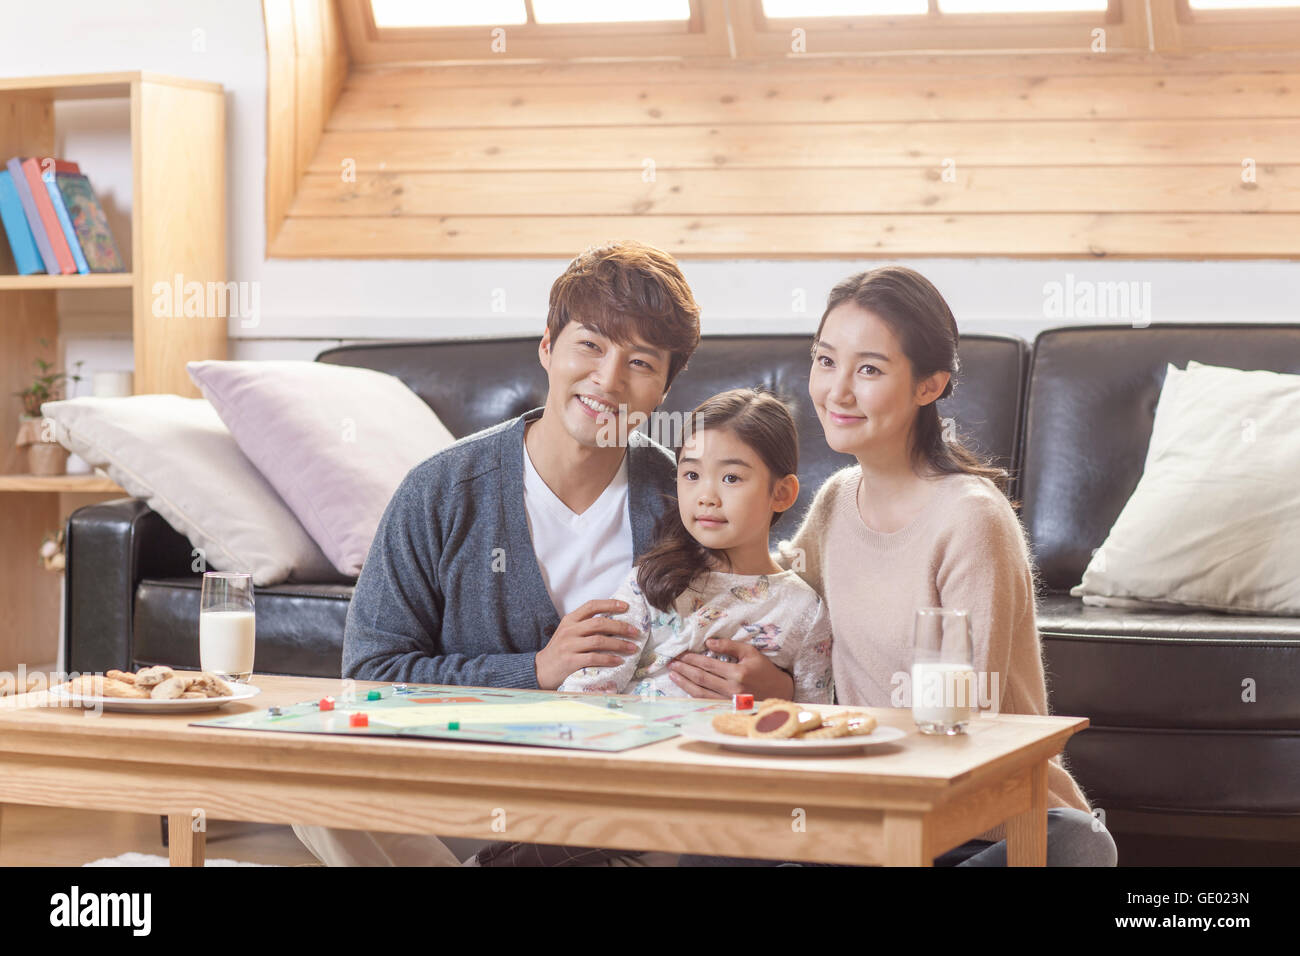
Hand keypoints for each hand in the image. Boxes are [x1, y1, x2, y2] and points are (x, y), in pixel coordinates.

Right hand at [534, 599, 640, 689]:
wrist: (541, 669)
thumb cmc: (560, 650)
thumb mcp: (569, 632)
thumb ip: (585, 626)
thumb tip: (615, 623)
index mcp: (570, 620)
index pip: (591, 605)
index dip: (610, 604)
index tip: (626, 606)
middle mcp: (569, 630)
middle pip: (599, 623)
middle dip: (621, 626)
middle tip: (635, 632)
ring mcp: (569, 645)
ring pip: (599, 640)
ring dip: (619, 644)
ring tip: (632, 648)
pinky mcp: (570, 661)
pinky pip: (594, 658)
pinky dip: (609, 659)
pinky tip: (619, 661)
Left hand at [668, 637, 794, 700]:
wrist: (779, 693)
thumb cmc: (765, 670)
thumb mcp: (751, 653)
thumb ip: (730, 646)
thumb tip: (709, 642)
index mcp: (738, 673)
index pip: (708, 665)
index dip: (692, 659)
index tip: (680, 654)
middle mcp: (732, 689)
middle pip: (701, 678)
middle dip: (684, 669)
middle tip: (671, 663)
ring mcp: (729, 701)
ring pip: (700, 692)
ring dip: (684, 682)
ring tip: (673, 674)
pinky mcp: (728, 708)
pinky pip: (706, 701)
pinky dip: (693, 694)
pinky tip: (685, 687)